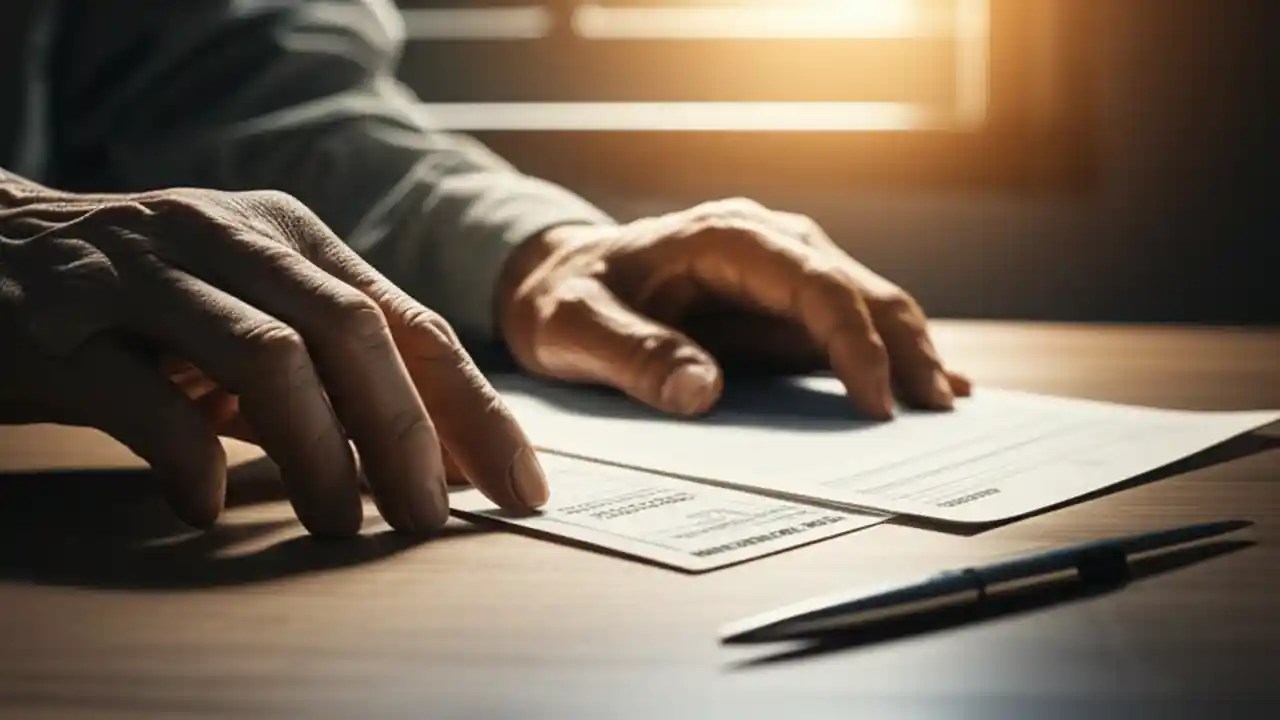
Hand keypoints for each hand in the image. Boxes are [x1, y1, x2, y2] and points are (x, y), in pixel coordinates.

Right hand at [0, 181, 546, 534]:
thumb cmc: (143, 303)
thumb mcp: (250, 322)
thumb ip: (335, 378)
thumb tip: (446, 460)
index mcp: (292, 238)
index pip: (411, 324)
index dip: (475, 410)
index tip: (522, 488)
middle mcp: (232, 237)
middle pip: (354, 334)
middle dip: (409, 436)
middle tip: (428, 521)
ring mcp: (147, 272)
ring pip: (269, 357)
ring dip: (320, 452)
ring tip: (339, 525)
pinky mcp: (62, 323)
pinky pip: (145, 395)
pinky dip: (189, 457)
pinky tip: (205, 509)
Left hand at [498, 198, 969, 418]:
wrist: (561, 279)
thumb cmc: (567, 299)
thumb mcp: (573, 329)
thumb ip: (631, 355)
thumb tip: (702, 392)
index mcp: (723, 238)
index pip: (812, 283)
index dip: (851, 341)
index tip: (873, 403)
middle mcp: (768, 243)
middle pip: (857, 289)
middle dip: (904, 348)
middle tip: (938, 413)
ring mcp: (784, 269)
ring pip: (867, 304)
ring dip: (909, 352)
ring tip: (945, 407)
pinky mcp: (785, 300)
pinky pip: (848, 324)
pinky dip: (889, 354)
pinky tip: (932, 383)